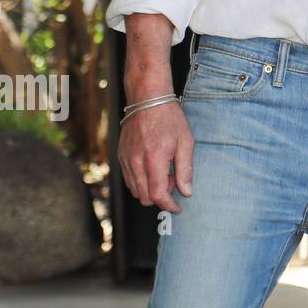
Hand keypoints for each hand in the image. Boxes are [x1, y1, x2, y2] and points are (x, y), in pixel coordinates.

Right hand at [119, 97, 193, 213]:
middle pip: (145, 196)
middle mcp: (136, 162)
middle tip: (175, 180)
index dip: (168, 205)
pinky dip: (141, 182)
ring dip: (151, 189)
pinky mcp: (121, 157)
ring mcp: (126, 160)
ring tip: (165, 172)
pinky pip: (129, 179)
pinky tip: (153, 169)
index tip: (177, 207)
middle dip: (161, 196)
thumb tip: (186, 192)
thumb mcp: (186, 142)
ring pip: (135, 190)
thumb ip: (186, 170)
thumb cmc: (169, 118)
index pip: (157, 194)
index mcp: (154, 159)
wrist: (148, 100)